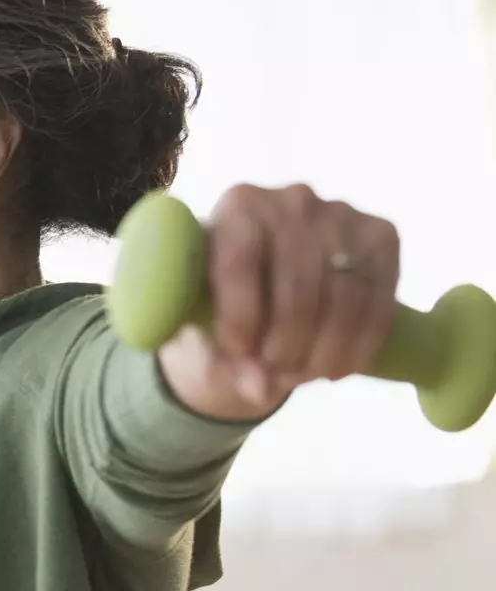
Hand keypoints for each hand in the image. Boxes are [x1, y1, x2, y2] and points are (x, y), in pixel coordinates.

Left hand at [159, 183, 400, 419]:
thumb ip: (224, 358)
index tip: (242, 357)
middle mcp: (291, 200)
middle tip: (277, 375)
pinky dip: (363, 343)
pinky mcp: (382, 235)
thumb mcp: (208, 326)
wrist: (271, 277)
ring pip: (344, 295)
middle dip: (288, 344)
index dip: (241, 318)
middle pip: (298, 284)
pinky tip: (341, 368)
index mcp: (236, 207)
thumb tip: (259, 390)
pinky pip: (380, 297)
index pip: (240, 263)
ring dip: (326, 350)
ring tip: (305, 376)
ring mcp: (342, 213)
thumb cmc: (223, 298)